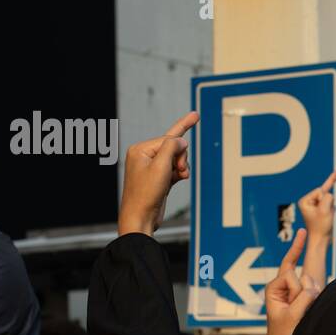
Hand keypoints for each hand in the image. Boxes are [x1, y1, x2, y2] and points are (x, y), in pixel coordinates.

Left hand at [119, 113, 197, 235]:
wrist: (140, 218)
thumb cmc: (146, 194)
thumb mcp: (161, 167)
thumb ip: (172, 147)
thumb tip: (182, 140)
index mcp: (139, 150)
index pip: (167, 139)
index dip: (180, 146)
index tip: (196, 116)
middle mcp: (143, 156)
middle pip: (173, 147)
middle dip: (181, 158)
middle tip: (180, 171)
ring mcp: (151, 167)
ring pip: (176, 158)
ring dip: (182, 167)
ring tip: (180, 177)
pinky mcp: (158, 178)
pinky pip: (174, 168)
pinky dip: (180, 173)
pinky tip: (179, 179)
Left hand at [262, 229, 320, 334]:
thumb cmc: (283, 333)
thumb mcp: (292, 315)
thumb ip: (304, 297)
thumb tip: (316, 287)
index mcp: (273, 288)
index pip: (290, 274)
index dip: (294, 290)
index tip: (290, 306)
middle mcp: (283, 286)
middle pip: (302, 277)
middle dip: (304, 291)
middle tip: (296, 309)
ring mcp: (295, 290)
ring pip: (311, 282)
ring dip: (311, 297)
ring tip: (302, 312)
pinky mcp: (304, 295)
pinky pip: (316, 289)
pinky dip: (316, 299)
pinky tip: (309, 309)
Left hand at [298, 168, 335, 241]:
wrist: (321, 240)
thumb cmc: (320, 227)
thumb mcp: (325, 210)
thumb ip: (328, 197)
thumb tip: (329, 193)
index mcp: (304, 201)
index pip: (320, 191)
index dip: (325, 201)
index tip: (320, 213)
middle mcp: (308, 202)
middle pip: (325, 193)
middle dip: (329, 203)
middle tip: (324, 217)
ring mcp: (314, 205)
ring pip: (329, 199)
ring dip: (331, 208)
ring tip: (326, 219)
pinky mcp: (320, 209)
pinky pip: (331, 204)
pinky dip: (332, 210)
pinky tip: (328, 218)